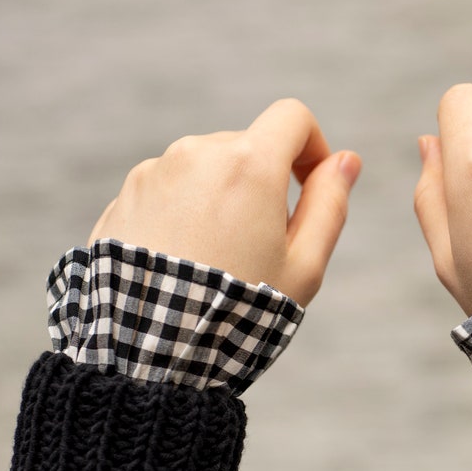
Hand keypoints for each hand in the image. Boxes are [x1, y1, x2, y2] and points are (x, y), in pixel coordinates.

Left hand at [88, 98, 361, 305]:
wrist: (150, 353)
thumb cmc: (236, 313)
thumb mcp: (303, 267)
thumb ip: (330, 204)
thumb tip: (345, 161)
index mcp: (248, 163)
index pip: (292, 117)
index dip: (312, 146)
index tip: (310, 185)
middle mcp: (197, 153)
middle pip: (247, 147)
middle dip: (262, 183)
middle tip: (260, 246)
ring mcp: (155, 173)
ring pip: (205, 168)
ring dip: (219, 197)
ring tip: (215, 260)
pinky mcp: (126, 197)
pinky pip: (168, 190)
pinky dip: (182, 214)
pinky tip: (182, 262)